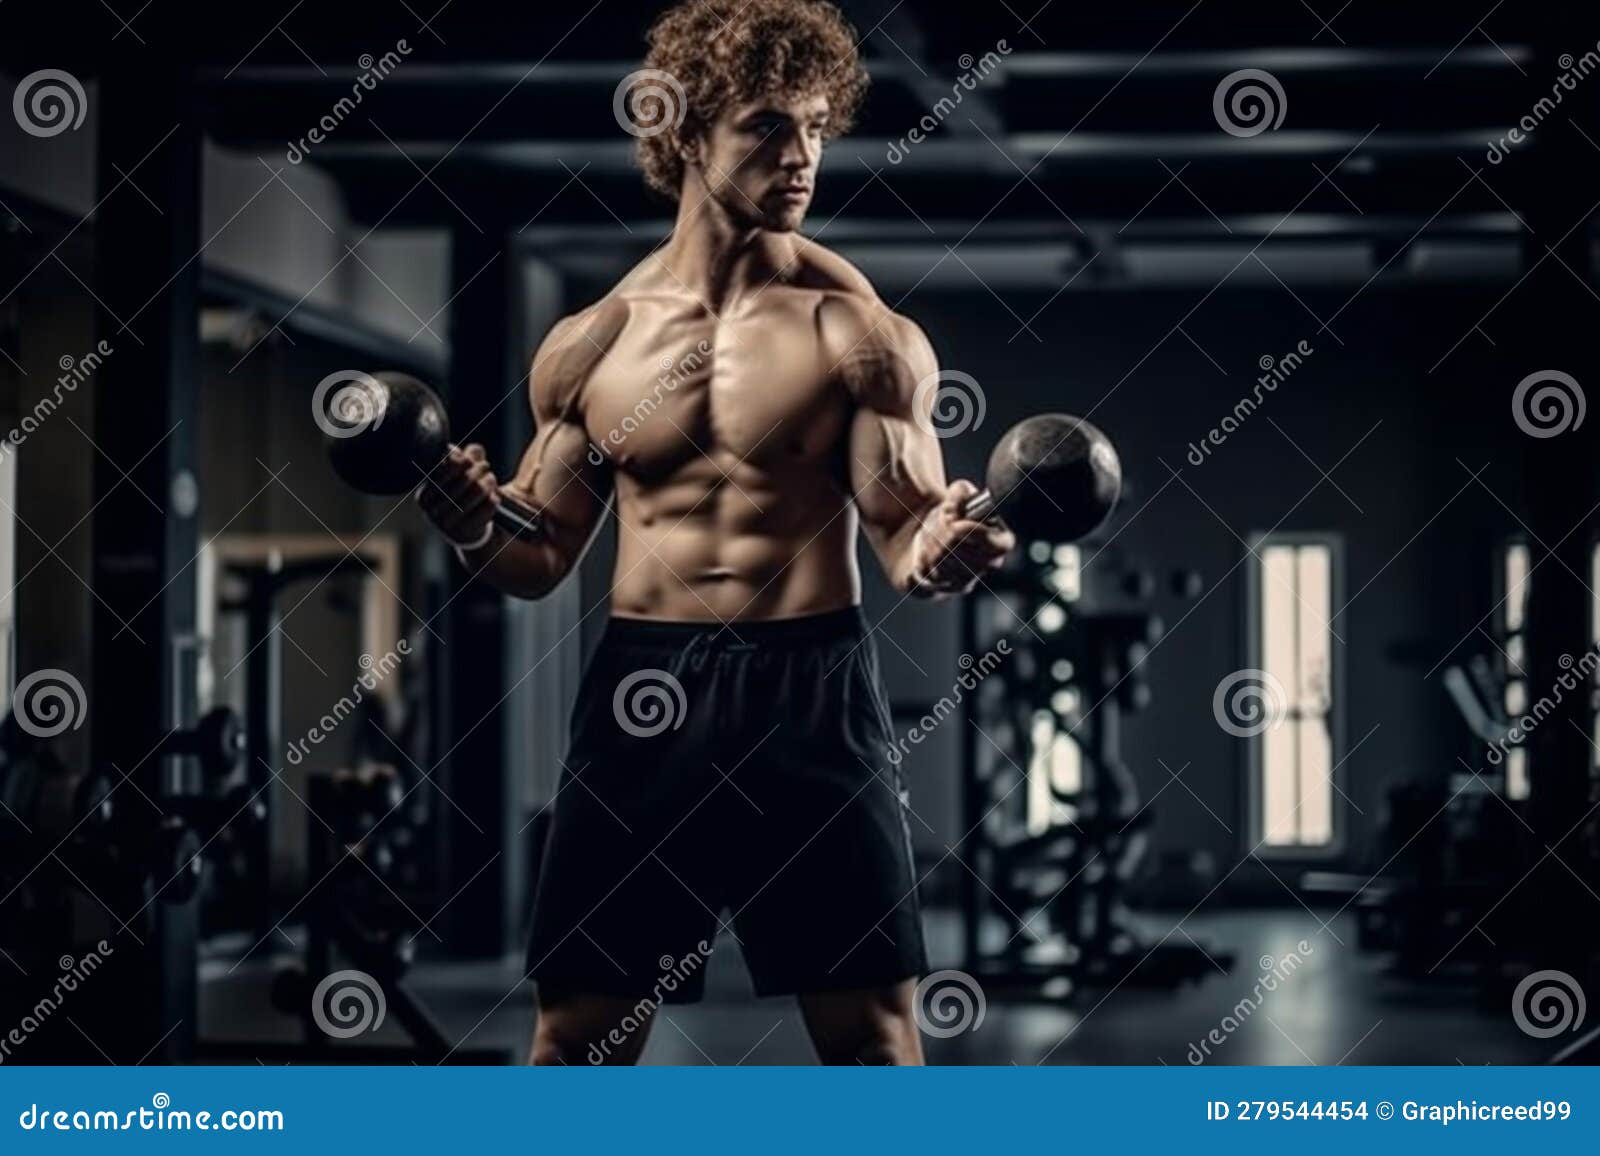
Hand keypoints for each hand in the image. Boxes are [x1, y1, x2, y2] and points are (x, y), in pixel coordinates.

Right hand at [415, 443, 500, 545]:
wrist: (466, 532)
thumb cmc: (459, 497)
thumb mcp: (456, 477)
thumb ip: (465, 458)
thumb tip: (473, 452)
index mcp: (424, 496)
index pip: (443, 470)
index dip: (460, 461)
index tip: (469, 459)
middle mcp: (433, 512)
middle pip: (465, 479)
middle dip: (478, 469)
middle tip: (485, 466)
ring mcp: (451, 524)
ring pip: (478, 490)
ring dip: (489, 481)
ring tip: (491, 479)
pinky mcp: (469, 531)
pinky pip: (488, 505)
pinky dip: (494, 497)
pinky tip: (493, 497)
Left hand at [912, 479, 1015, 593]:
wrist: (930, 535)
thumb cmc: (952, 515)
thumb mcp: (959, 494)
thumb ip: (961, 492)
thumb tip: (956, 503)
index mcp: (1001, 542)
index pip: (995, 543)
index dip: (972, 531)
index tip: (956, 522)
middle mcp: (989, 565)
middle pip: (960, 548)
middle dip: (942, 531)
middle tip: (939, 524)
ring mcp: (969, 580)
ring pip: (942, 560)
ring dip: (931, 542)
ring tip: (932, 536)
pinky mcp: (946, 589)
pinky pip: (930, 572)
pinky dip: (923, 558)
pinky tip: (927, 552)